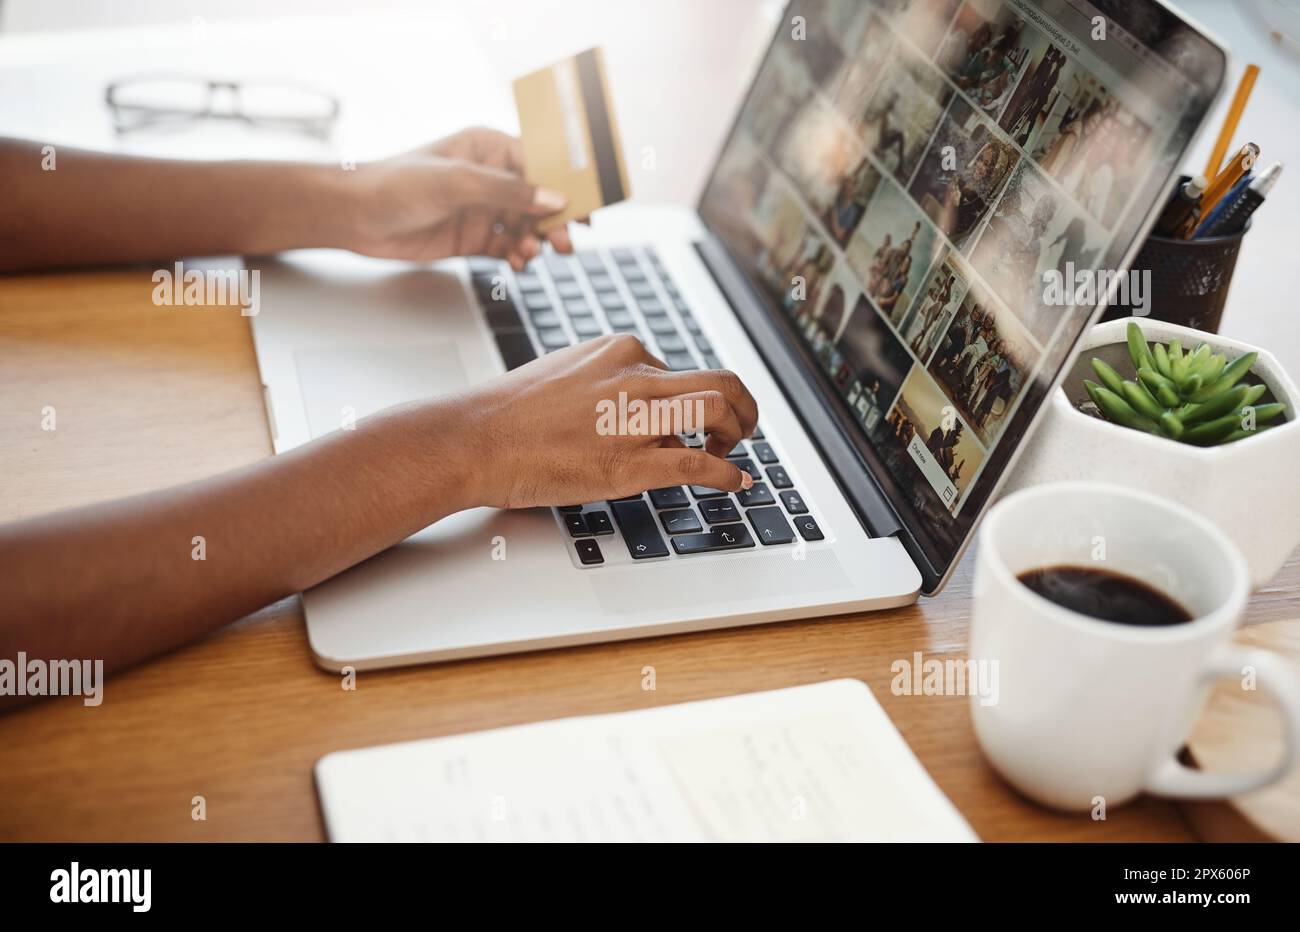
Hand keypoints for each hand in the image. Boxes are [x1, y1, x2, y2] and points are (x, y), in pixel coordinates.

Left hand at [342, 127, 575, 268]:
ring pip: (527, 227)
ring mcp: (483, 209)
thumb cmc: (395, 185)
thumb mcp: (456, 182)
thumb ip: (507, 192)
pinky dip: (519, 257)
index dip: (566, 184)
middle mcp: (490, 178)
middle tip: (565, 241)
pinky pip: (509, 248)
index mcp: (489, 149)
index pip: (541, 163)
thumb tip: (553, 200)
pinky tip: (519, 264)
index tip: (586, 205)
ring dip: (536, 242)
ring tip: (533, 254)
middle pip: (539, 200)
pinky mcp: (474, 238)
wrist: (355, 217)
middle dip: (555, 221)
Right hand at [461, 335, 758, 508]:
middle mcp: (636, 375)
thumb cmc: (510, 414)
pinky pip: (700, 464)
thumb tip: (641, 413)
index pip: (681, 370)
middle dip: (743, 407)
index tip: (697, 420)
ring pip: (720, 411)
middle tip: (744, 429)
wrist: (476, 438)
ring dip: (740, 433)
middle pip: (720, 382)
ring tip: (735, 452)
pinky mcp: (631, 461)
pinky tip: (736, 482)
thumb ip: (609, 386)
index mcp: (620, 351)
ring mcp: (636, 418)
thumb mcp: (568, 374)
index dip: (694, 399)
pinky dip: (728, 474)